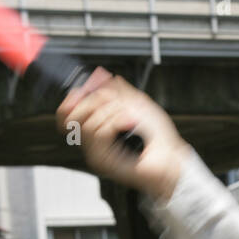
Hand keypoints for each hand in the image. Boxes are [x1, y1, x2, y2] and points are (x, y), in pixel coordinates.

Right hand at [54, 67, 189, 201]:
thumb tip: (106, 77)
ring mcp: (96, 153)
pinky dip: (116, 121)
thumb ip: (121, 91)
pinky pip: (99, 132)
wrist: (172, 160)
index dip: (71, 99)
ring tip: (131, 116)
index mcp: (97, 129)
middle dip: (93, 100)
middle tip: (114, 100)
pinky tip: (130, 122)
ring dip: (111, 112)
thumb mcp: (140, 105)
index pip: (66, 114)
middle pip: (71, 116)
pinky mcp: (103, 161)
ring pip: (87, 123)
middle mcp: (92, 142)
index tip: (82, 88)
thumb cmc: (160, 139)